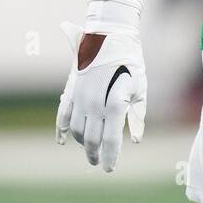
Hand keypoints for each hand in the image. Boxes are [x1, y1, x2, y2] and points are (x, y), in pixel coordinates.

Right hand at [55, 21, 146, 170]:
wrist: (109, 34)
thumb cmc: (131, 61)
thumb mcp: (140, 87)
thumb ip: (137, 115)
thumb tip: (135, 140)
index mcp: (114, 102)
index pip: (110, 138)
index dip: (110, 156)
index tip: (109, 168)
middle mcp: (94, 102)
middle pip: (92, 138)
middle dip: (95, 154)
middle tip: (99, 164)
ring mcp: (80, 96)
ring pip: (77, 129)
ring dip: (82, 143)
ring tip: (90, 151)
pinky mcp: (71, 89)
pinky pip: (63, 114)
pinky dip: (62, 129)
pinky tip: (63, 141)